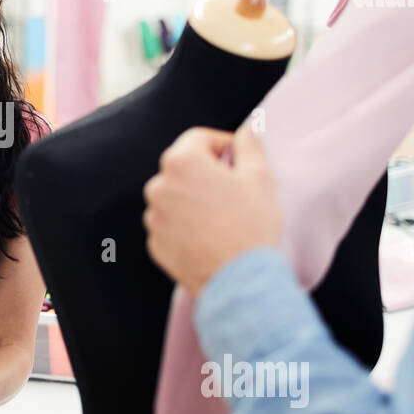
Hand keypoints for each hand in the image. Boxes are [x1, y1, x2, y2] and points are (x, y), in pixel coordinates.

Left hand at [142, 125, 282, 296]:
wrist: (239, 282)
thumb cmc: (251, 226)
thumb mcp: (260, 177)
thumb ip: (249, 145)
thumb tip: (245, 131)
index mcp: (181, 163)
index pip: (199, 138)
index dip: (222, 144)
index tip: (238, 159)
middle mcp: (158, 187)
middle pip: (183, 167)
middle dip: (206, 171)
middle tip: (233, 189)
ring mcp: (154, 217)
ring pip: (175, 196)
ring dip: (194, 198)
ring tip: (222, 217)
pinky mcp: (155, 244)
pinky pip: (170, 224)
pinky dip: (186, 225)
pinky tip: (210, 236)